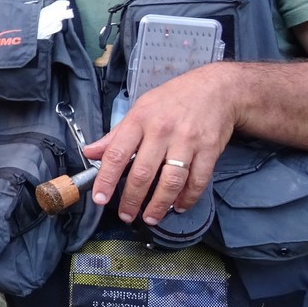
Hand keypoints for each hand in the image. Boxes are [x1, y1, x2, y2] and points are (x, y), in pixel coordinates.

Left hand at [86, 62, 236, 224]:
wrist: (217, 88)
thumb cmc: (173, 99)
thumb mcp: (140, 109)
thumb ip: (116, 135)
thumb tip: (90, 152)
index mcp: (139, 120)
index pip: (117, 154)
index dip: (106, 179)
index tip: (100, 198)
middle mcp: (162, 131)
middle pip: (143, 173)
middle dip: (132, 199)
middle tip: (125, 215)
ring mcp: (187, 141)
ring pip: (170, 181)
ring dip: (159, 205)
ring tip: (150, 218)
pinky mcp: (209, 150)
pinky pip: (197, 180)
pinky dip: (188, 198)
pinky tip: (179, 207)